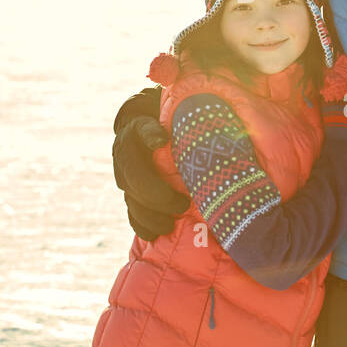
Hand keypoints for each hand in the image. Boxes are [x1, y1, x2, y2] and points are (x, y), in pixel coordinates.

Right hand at [113, 113, 189, 241]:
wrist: (146, 134)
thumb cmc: (172, 126)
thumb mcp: (177, 116)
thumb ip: (189, 116)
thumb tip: (221, 113)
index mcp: (137, 130)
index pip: (142, 129)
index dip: (150, 133)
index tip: (163, 139)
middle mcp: (127, 153)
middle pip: (136, 177)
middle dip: (158, 194)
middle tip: (183, 203)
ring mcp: (124, 176)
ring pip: (131, 199)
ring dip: (150, 215)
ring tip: (170, 224)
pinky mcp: (129, 194)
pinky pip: (131, 213)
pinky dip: (142, 226)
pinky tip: (156, 233)